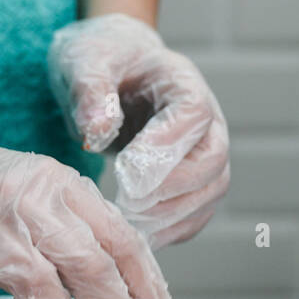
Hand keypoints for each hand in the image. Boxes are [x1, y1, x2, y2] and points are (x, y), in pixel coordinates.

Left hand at [49, 13, 229, 248]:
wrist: (110, 71)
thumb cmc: (101, 61)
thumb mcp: (85, 61)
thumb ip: (90, 90)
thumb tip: (97, 130)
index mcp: (183, 83)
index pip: (195, 116)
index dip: (166, 147)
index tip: (126, 170)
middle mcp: (206, 121)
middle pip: (213, 161)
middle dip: (171, 190)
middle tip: (126, 204)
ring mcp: (204, 154)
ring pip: (210, 193)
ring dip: (172, 217)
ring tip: (129, 226)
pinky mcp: (193, 183)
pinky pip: (195, 215)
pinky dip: (170, 230)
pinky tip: (137, 237)